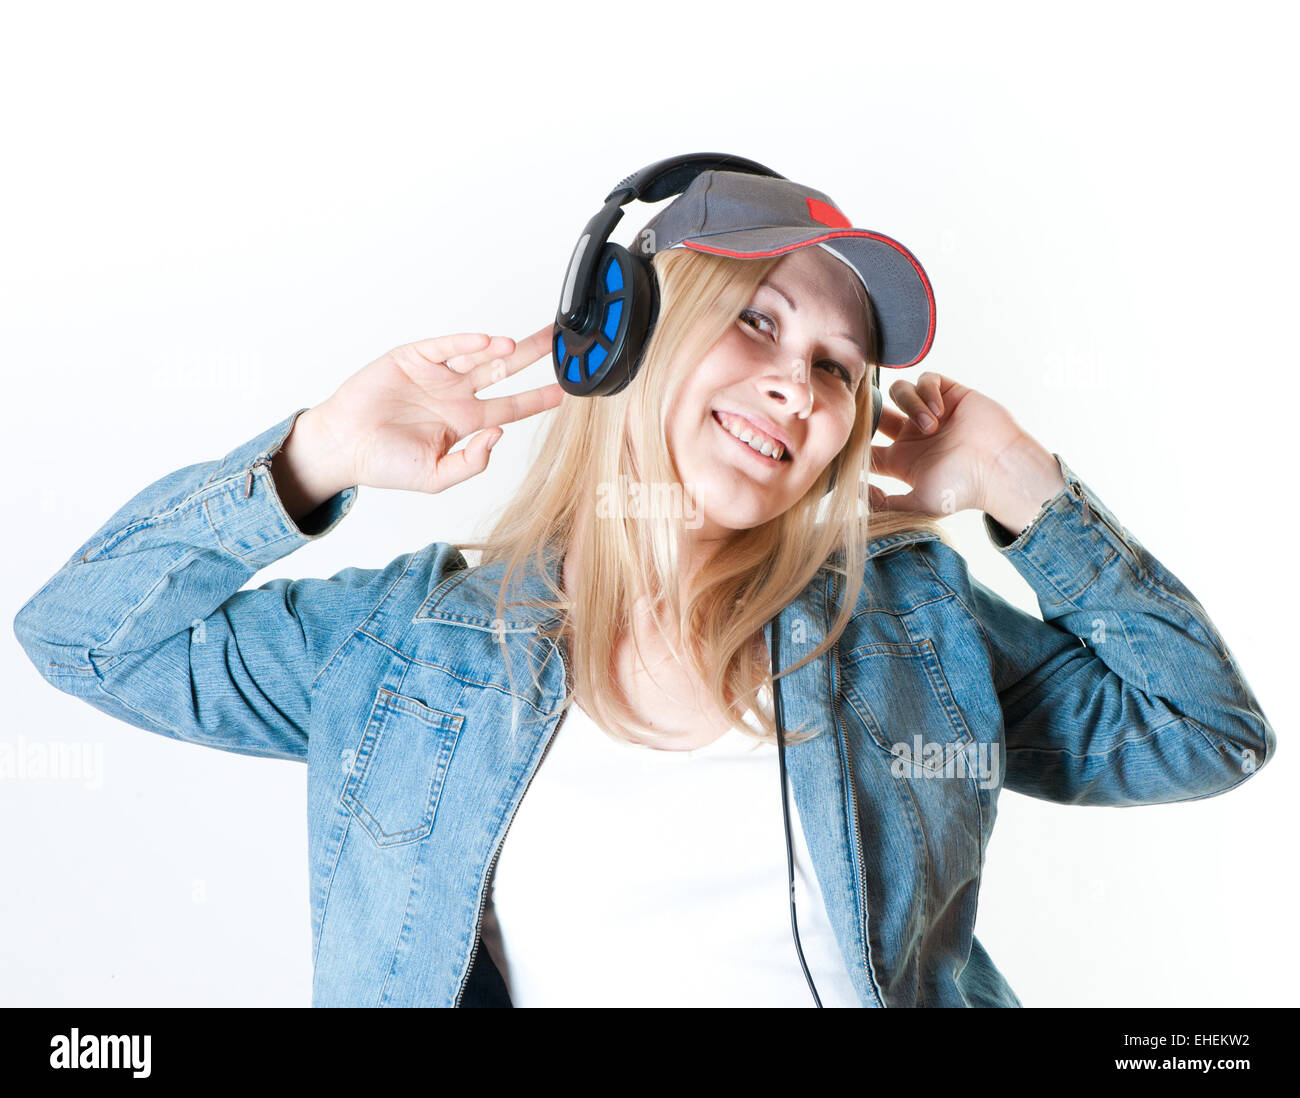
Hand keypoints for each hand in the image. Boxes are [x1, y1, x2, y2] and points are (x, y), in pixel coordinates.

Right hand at [296, 324, 564, 497]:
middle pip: (503, 371)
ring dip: (500, 349)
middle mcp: (455, 394)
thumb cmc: (385, 464)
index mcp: (465, 422)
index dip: (537, 400)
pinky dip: (464, 343)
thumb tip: (499, 436)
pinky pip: (444, 347)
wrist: (343, 448)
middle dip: (532, 357)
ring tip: (520, 345)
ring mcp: (436, 374)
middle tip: (559, 343)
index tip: (564, 393)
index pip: (511, 407)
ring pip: (477, 355)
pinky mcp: (413, 358)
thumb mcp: (437, 477)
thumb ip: (472, 462)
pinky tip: (484, 342)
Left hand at [867, 371, 1061, 527]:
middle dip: (874, 410)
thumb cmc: (963, 490)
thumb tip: (855, 491)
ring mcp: (932, 413)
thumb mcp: (918, 504)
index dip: (857, 439)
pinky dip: (928, 392)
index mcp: (902, 460)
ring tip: (931, 427)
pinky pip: (926, 379)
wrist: (1000, 469)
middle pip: (878, 411)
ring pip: (900, 391)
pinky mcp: (950, 394)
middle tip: (878, 416)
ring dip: (911, 406)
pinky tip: (940, 412)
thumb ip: (884, 503)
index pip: (867, 445)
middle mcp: (913, 435)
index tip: (854, 439)